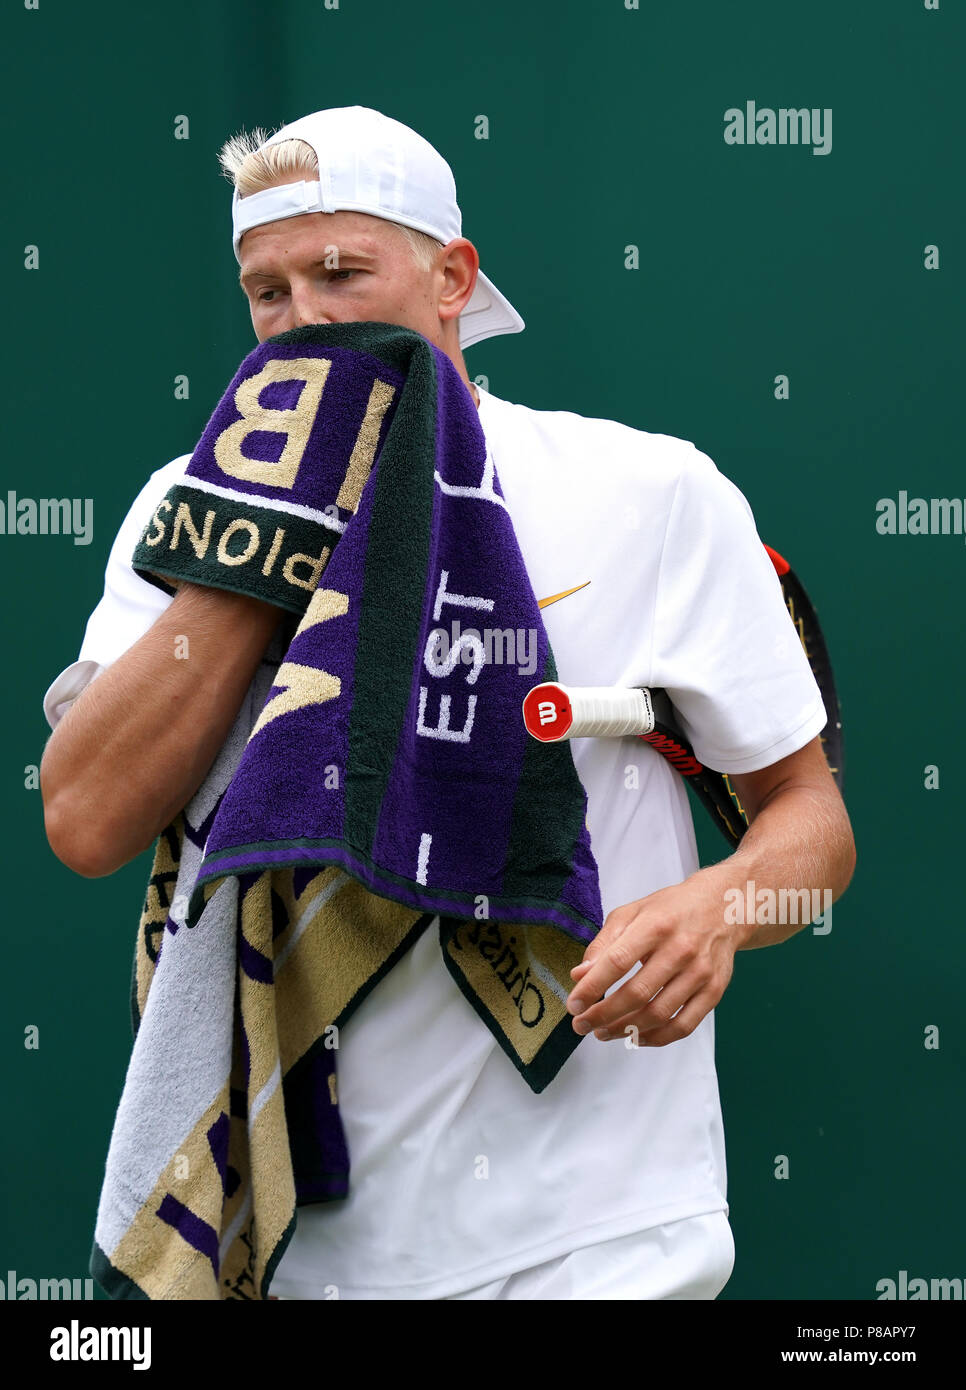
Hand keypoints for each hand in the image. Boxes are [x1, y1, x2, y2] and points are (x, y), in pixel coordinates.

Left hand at [565, 869, 745, 1046]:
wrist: (725, 907)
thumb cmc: (671, 910)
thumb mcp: (633, 912)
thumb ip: (604, 943)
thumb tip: (579, 976)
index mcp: (656, 925)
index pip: (618, 961)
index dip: (592, 987)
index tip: (574, 1004)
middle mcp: (681, 949)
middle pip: (637, 993)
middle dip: (603, 1014)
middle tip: (582, 1024)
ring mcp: (700, 972)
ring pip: (658, 1014)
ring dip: (625, 1030)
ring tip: (602, 1032)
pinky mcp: (714, 991)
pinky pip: (683, 1025)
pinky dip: (656, 1038)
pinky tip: (636, 1038)